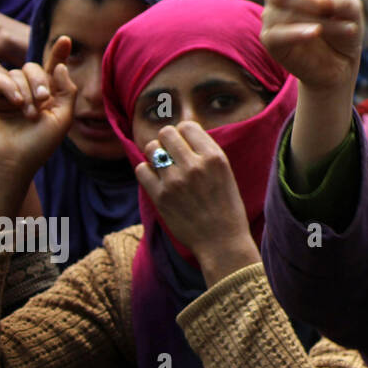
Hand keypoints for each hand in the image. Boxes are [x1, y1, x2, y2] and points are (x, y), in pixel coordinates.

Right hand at [0, 38, 75, 183]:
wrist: (12, 162)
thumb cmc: (38, 145)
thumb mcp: (62, 118)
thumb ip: (66, 91)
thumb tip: (61, 66)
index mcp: (46, 96)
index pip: (52, 70)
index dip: (58, 54)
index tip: (66, 39)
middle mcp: (26, 92)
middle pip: (34, 68)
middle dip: (41, 81)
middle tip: (44, 101)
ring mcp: (7, 94)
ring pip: (17, 73)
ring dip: (26, 90)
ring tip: (29, 113)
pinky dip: (10, 87)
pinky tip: (15, 103)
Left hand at [134, 121, 259, 283]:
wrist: (221, 241)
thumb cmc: (226, 206)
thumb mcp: (225, 172)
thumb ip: (205, 152)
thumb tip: (181, 134)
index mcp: (214, 157)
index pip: (187, 126)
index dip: (184, 133)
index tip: (185, 143)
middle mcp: (194, 165)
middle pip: (166, 133)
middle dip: (167, 140)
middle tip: (172, 153)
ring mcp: (175, 181)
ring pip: (151, 148)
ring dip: (156, 154)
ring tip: (164, 166)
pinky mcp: (160, 196)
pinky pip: (141, 169)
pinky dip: (147, 171)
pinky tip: (157, 179)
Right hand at [229, 0, 362, 94]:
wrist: (340, 65)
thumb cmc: (344, 29)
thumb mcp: (351, 8)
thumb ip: (338, 0)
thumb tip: (319, 4)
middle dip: (313, 2)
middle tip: (334, 11)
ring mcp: (271, 17)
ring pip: (287, 12)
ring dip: (322, 21)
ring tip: (344, 31)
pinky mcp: (270, 40)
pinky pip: (280, 32)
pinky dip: (302, 32)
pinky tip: (315, 33)